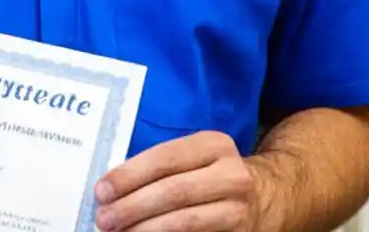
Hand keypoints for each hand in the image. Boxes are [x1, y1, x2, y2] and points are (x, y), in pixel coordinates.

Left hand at [93, 131, 258, 231]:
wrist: (267, 196)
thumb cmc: (210, 174)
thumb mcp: (193, 158)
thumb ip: (159, 167)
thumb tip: (109, 190)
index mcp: (214, 145)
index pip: (165, 159)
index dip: (129, 175)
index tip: (101, 191)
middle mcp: (232, 175)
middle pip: (174, 191)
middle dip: (132, 207)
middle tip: (104, 219)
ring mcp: (239, 209)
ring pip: (185, 222)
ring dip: (145, 230)